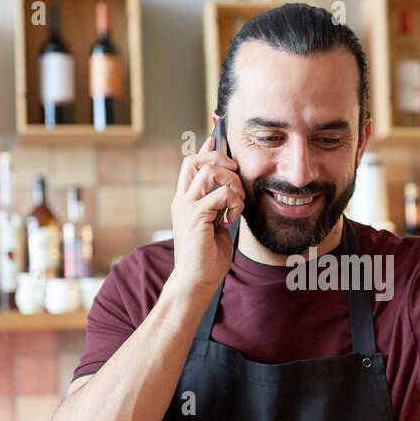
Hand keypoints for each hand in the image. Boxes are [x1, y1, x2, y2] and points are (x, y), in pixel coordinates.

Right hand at [170, 133, 245, 294]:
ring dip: (231, 182)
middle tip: (236, 174)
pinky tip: (232, 218)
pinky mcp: (195, 217)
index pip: (190, 165)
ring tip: (237, 201)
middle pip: (195, 160)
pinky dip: (233, 202)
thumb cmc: (207, 257)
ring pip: (209, 172)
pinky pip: (221, 194)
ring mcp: (186, 207)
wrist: (196, 280)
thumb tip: (232, 190)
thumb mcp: (216, 224)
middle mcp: (182, 200)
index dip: (205, 150)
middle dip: (220, 160)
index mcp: (185, 200)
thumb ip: (219, 205)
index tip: (217, 140)